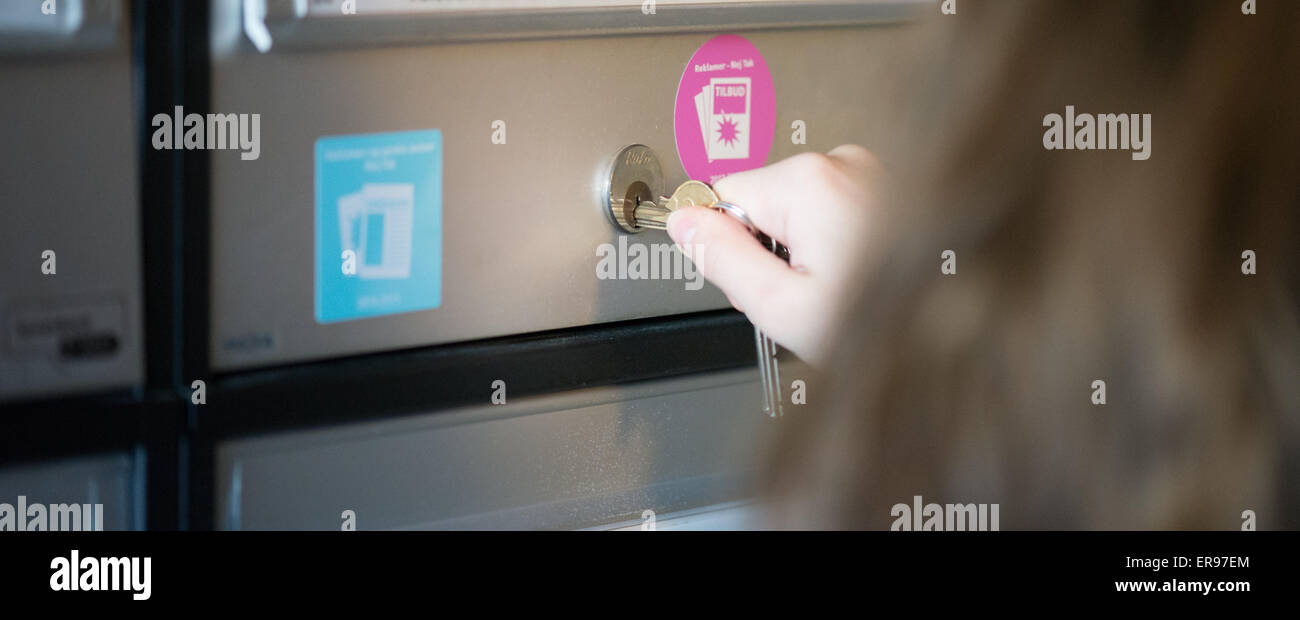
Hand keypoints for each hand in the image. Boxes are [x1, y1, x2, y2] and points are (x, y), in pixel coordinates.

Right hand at [666, 145, 880, 364]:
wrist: (963, 330)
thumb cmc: (890, 324)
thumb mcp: (784, 306)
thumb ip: (723, 259)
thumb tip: (684, 222)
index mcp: (808, 181)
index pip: (719, 195)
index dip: (727, 249)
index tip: (756, 283)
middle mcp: (840, 162)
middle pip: (759, 203)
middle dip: (768, 253)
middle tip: (802, 300)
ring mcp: (870, 172)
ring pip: (797, 210)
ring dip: (803, 252)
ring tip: (837, 291)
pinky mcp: (890, 188)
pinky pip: (834, 211)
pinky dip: (836, 245)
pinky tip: (857, 276)